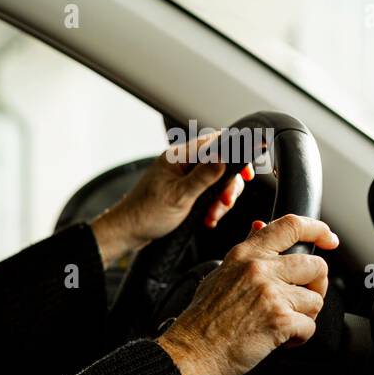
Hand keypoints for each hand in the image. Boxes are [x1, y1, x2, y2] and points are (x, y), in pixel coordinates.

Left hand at [90, 130, 255, 266]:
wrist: (127, 232)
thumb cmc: (145, 214)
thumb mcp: (179, 196)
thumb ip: (203, 176)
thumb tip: (224, 156)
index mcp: (178, 157)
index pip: (214, 141)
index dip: (235, 154)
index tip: (246, 172)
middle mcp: (181, 163)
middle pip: (221, 163)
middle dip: (227, 185)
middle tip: (224, 202)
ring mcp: (183, 177)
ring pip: (216, 181)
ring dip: (220, 200)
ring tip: (212, 216)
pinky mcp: (184, 191)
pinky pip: (207, 193)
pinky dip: (212, 206)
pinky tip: (207, 219)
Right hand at [155, 214, 339, 374]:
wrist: (192, 351)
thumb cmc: (202, 320)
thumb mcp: (220, 274)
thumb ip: (246, 250)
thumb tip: (260, 226)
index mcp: (245, 255)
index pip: (290, 226)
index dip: (317, 229)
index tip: (328, 238)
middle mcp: (258, 269)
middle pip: (316, 265)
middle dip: (316, 285)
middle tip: (302, 299)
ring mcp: (270, 294)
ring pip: (316, 299)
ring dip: (305, 316)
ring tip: (283, 323)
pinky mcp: (280, 319)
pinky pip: (310, 326)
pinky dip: (299, 337)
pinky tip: (281, 339)